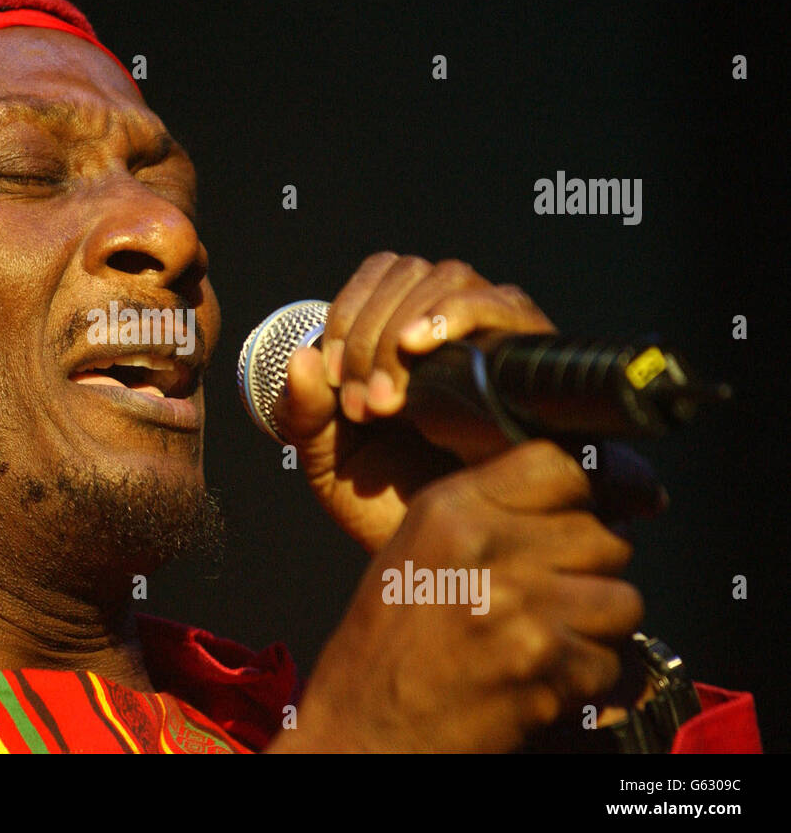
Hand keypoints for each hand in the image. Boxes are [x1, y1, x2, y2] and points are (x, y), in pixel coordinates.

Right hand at [266, 441, 644, 751]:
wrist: (363, 731)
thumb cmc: (386, 647)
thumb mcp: (418, 549)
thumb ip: (490, 514)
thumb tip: (592, 500)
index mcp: (448, 508)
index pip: (560, 465)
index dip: (580, 498)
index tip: (572, 524)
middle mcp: (484, 545)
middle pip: (604, 535)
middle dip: (589, 573)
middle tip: (549, 602)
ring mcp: (518, 604)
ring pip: (622, 599)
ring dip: (597, 629)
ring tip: (546, 643)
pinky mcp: (543, 665)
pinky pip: (611, 662)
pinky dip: (586, 682)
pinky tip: (540, 683)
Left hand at [274, 252, 556, 551]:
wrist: (451, 560)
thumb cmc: (391, 506)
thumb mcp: (328, 460)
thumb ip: (302, 412)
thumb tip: (302, 358)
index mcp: (400, 337)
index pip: (381, 272)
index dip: (349, 311)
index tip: (333, 377)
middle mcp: (450, 328)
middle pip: (411, 272)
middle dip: (369, 333)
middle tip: (362, 407)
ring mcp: (492, 339)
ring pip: (451, 278)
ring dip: (403, 327)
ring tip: (388, 402)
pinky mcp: (531, 363)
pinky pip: (504, 303)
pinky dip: (454, 314)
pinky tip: (420, 347)